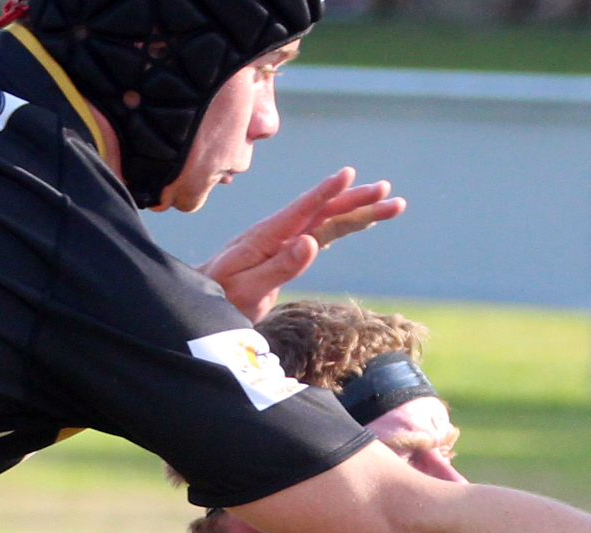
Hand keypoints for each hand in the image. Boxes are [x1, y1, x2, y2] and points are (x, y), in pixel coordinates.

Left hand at [199, 167, 406, 322]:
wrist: (202, 299)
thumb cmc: (221, 296)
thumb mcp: (248, 287)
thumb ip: (280, 266)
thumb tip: (312, 242)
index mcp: (267, 236)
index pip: (303, 209)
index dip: (327, 191)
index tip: (350, 175)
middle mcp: (278, 233)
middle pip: (324, 212)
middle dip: (357, 201)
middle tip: (389, 191)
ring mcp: (284, 241)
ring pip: (328, 221)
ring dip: (358, 211)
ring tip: (388, 203)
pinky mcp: (287, 252)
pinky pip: (322, 234)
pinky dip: (344, 225)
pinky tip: (359, 220)